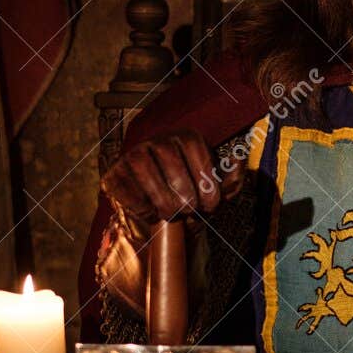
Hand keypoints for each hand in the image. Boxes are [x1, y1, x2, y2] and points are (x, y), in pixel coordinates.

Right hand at [99, 129, 241, 229]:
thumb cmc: (190, 192)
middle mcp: (157, 140)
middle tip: (189, 211)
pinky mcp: (114, 174)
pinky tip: (152, 212)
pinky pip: (130, 194)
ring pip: (150, 179)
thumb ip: (231, 179)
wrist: (155, 201)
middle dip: (187, 200)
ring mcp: (133, 155)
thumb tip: (238, 161)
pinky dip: (144, 209)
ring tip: (172, 214)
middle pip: (175, 170)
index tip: (210, 205)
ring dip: (166, 205)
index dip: (207, 186)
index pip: (199, 157)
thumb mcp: (215, 188)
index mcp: (186, 138)